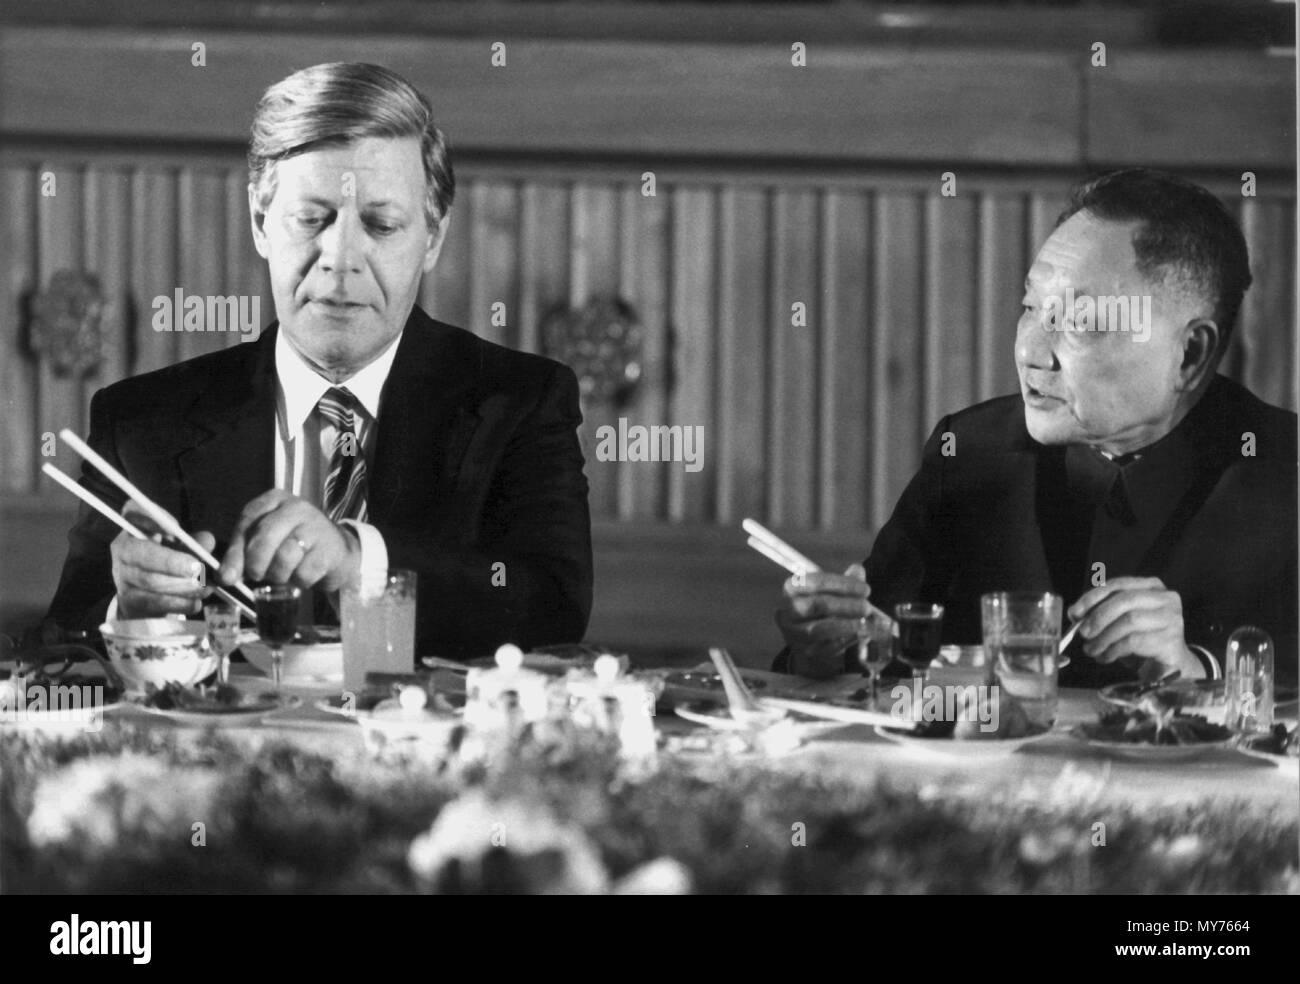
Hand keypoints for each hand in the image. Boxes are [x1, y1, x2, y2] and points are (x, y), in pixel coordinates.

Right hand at [111, 510, 213, 617]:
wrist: (146, 595)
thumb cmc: (167, 561)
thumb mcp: (182, 546)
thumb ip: (195, 542)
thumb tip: (206, 542)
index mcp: (135, 528)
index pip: (134, 512)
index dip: (151, 517)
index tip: (173, 528)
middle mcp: (122, 550)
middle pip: (140, 553)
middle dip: (172, 562)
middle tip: (198, 568)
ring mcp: (122, 577)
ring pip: (150, 581)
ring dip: (183, 586)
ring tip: (206, 588)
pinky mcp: (129, 601)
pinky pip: (154, 603)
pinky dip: (179, 604)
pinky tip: (195, 603)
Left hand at [218, 490, 361, 592]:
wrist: (336, 551)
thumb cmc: (293, 545)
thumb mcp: (265, 542)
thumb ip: (241, 556)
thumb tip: (225, 577)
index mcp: (275, 500)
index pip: (248, 522)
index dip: (235, 552)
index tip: (228, 576)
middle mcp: (296, 507)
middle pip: (265, 538)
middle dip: (256, 564)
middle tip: (258, 576)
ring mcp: (316, 526)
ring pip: (284, 557)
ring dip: (279, 575)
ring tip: (284, 574)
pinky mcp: (330, 549)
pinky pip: (304, 573)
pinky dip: (299, 581)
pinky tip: (302, 575)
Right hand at [775, 564, 871, 678]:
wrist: (808, 640)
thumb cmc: (822, 608)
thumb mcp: (831, 591)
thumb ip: (846, 580)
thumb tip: (858, 570)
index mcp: (792, 588)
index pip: (816, 582)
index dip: (843, 584)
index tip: (865, 589)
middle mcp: (789, 610)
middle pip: (816, 605)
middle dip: (846, 605)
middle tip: (867, 607)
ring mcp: (795, 633)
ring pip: (820, 629)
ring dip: (847, 624)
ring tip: (865, 622)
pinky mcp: (805, 651)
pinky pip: (826, 647)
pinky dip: (845, 640)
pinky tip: (859, 635)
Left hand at [1068, 577, 1201, 678]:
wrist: (1168, 664)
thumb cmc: (1141, 639)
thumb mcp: (1119, 621)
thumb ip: (1100, 612)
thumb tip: (1074, 612)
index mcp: (1150, 586)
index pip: (1117, 584)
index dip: (1093, 597)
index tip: (1075, 613)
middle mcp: (1165, 598)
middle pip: (1125, 600)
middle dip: (1099, 616)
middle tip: (1083, 633)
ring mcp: (1171, 618)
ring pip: (1129, 620)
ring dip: (1104, 637)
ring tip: (1092, 649)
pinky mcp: (1171, 639)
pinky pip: (1134, 641)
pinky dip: (1114, 650)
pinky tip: (1106, 657)